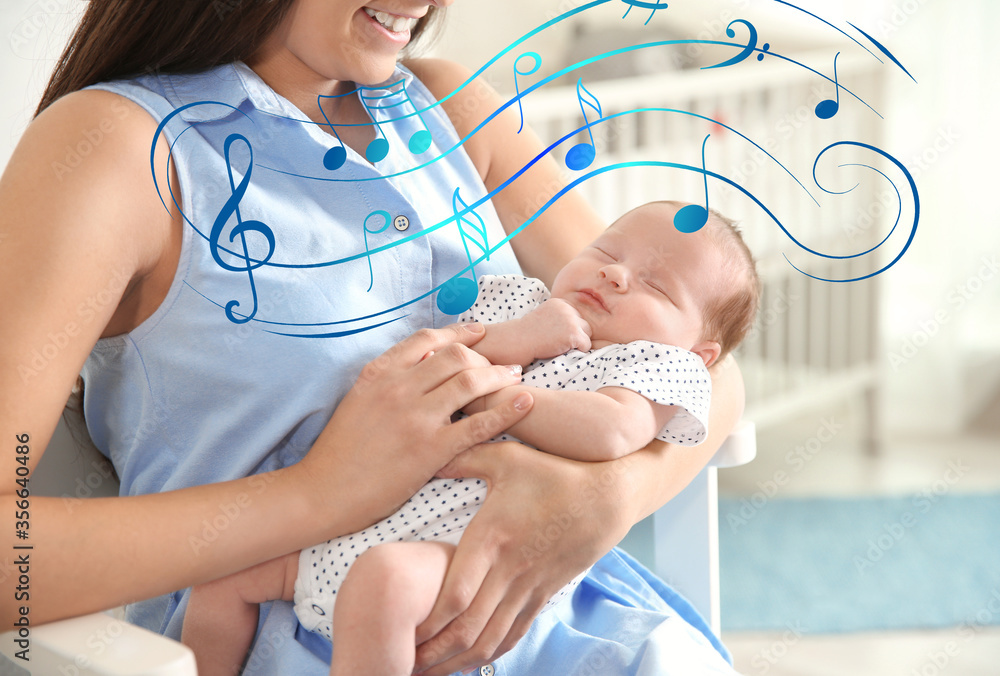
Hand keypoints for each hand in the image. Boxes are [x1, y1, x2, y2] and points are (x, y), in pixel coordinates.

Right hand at [297, 323, 533, 532]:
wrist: (321, 493)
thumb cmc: (339, 452)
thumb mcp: (357, 400)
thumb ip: (387, 379)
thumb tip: (422, 364)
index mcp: (379, 373)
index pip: (428, 339)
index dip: (460, 333)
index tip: (480, 333)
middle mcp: (398, 388)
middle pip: (456, 356)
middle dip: (486, 356)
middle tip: (504, 365)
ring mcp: (415, 418)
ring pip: (471, 382)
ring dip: (501, 377)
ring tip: (517, 379)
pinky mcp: (430, 449)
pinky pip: (478, 424)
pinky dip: (506, 411)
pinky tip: (525, 403)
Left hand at [410, 441, 632, 675]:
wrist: (607, 495)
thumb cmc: (553, 473)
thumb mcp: (506, 458)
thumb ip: (463, 459)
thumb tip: (428, 454)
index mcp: (492, 538)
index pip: (455, 595)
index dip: (428, 621)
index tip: (403, 630)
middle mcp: (509, 569)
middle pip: (468, 628)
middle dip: (434, 651)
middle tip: (404, 663)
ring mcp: (529, 586)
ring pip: (490, 639)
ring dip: (458, 659)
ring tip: (430, 670)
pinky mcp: (544, 594)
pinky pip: (514, 633)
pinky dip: (490, 653)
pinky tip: (469, 660)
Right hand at [517, 298, 591, 359]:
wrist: (520, 340)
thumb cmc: (530, 332)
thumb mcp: (546, 314)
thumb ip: (560, 314)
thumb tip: (577, 323)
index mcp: (561, 302)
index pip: (577, 315)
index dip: (570, 327)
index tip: (557, 333)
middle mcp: (568, 309)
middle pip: (584, 323)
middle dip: (575, 333)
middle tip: (560, 340)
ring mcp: (571, 321)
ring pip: (588, 333)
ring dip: (578, 341)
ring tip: (561, 345)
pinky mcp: (574, 334)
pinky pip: (587, 345)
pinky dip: (579, 350)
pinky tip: (564, 349)